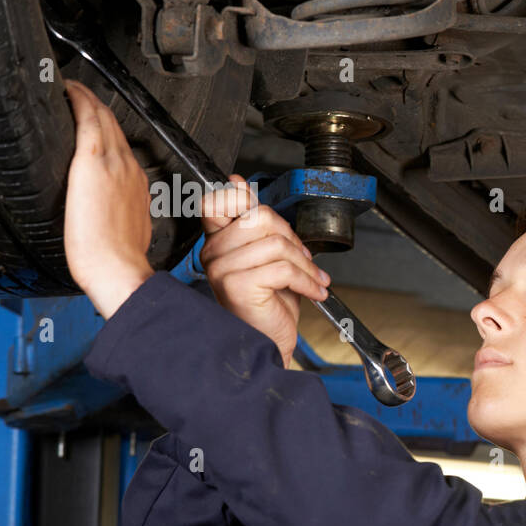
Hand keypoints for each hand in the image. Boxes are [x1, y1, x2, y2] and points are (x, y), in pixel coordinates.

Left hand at [63, 79, 154, 317]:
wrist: (117, 265)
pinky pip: (88, 121)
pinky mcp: (92, 163)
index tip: (95, 116)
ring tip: (74, 88)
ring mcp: (112, 164)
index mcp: (137, 183)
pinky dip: (80, 101)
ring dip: (89, 99)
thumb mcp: (130, 227)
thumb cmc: (119, 256)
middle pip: (114, 124)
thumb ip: (123, 209)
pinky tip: (70, 91)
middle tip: (80, 91)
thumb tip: (112, 209)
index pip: (122, 144)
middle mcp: (128, 168)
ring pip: (103, 117)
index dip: (108, 125)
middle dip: (98, 105)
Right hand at [199, 175, 330, 367]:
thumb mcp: (267, 257)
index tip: (262, 211)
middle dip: (292, 237)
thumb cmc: (268, 303)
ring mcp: (222, 269)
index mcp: (216, 241)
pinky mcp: (237, 285)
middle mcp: (212, 253)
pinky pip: (282, 269)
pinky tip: (314, 292)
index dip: (242, 198)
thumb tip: (240, 184)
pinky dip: (307, 280)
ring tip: (313, 280)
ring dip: (305, 264)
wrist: (268, 341)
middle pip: (259, 218)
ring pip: (275, 244)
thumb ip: (258, 224)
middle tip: (305, 259)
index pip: (217, 201)